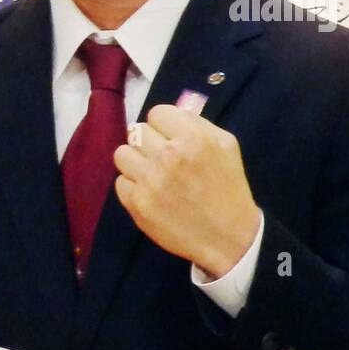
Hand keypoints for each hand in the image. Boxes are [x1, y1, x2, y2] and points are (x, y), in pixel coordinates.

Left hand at [113, 103, 259, 277]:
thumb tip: (171, 113)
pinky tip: (150, 194)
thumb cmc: (228, 187)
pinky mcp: (137, 203)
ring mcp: (149, 180)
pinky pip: (120, 182)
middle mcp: (168, 155)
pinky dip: (132, 186)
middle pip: (136, 131)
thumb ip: (197, 123)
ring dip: (135, 162)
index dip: (164, 125)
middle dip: (149, 143)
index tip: (171, 138)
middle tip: (162, 158)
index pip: (157, 112)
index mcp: (192, 137)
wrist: (228, 237)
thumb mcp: (225, 145)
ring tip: (151, 174)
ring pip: (121, 154)